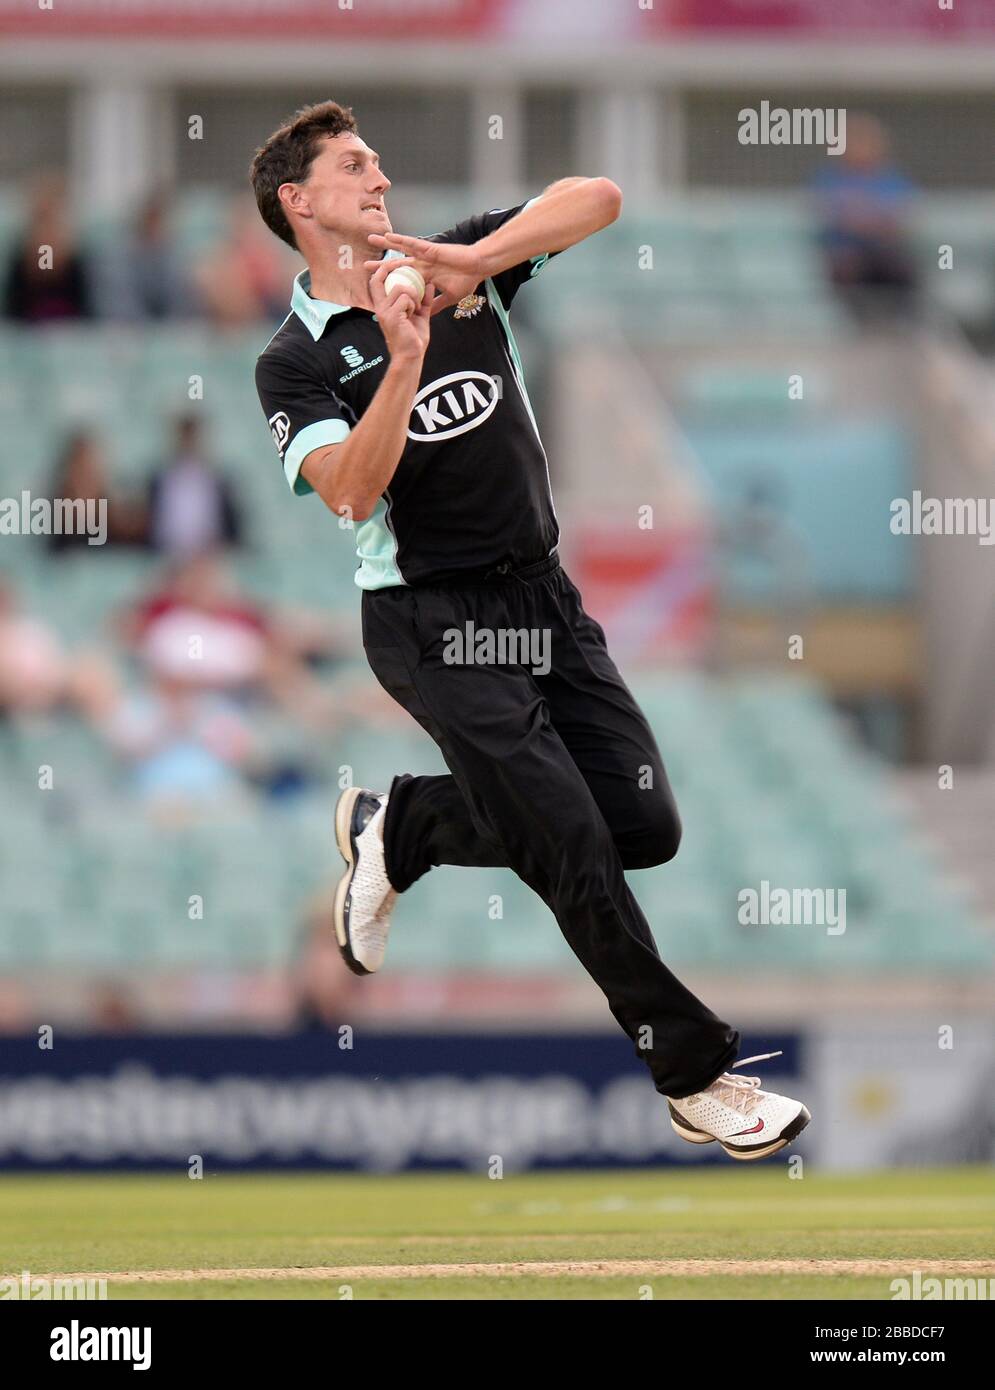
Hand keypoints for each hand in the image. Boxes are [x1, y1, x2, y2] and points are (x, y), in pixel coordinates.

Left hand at [366, 233, 487, 316]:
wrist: (478, 268)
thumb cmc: (467, 280)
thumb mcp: (448, 298)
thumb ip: (436, 304)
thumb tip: (428, 315)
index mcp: (426, 278)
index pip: (404, 281)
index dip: (392, 285)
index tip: (379, 290)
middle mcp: (422, 265)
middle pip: (397, 266)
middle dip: (382, 267)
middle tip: (365, 266)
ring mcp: (424, 256)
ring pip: (400, 251)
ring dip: (385, 245)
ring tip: (371, 239)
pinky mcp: (429, 249)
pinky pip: (411, 243)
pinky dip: (399, 240)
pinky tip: (387, 236)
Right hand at [368, 258, 434, 361]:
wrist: (412, 356)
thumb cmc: (414, 339)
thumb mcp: (420, 315)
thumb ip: (424, 300)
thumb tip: (430, 284)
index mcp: (384, 306)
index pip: (376, 283)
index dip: (383, 270)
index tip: (394, 264)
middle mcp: (380, 307)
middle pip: (378, 280)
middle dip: (391, 270)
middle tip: (405, 269)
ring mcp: (384, 311)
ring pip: (400, 288)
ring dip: (413, 295)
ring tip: (416, 308)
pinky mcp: (391, 315)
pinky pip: (405, 298)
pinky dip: (413, 304)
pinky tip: (415, 314)